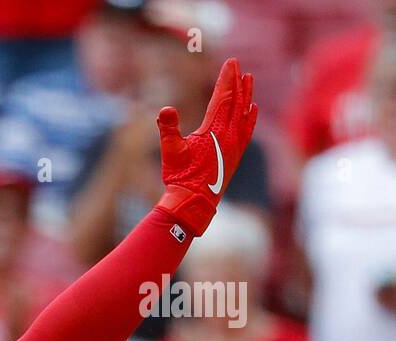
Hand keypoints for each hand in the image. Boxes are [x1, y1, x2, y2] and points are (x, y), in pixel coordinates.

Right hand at [156, 58, 257, 235]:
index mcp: (214, 130)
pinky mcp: (235, 155)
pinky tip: (252, 110)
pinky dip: (250, 116)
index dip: (227, 78)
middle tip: (238, 65)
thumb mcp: (170, 150)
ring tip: (249, 80)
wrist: (193, 201)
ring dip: (246, 95)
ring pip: (244, 113)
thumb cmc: (180, 177)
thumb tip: (165, 109)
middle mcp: (229, 134)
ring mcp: (235, 145)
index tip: (231, 62)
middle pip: (237, 101)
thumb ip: (168, 128)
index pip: (223, 97)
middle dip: (237, 82)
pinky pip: (247, 129)